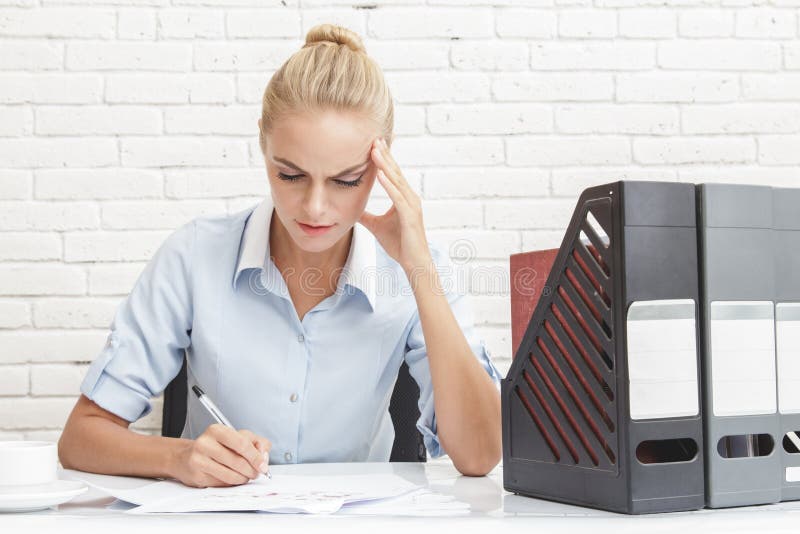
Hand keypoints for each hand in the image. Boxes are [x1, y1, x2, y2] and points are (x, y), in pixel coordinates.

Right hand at [171, 424, 270, 487]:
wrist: (186, 457)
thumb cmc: (216, 447)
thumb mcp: (237, 437)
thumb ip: (256, 443)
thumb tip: (264, 456)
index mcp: (217, 430)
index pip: (241, 443)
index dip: (255, 456)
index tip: (263, 466)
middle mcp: (205, 443)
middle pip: (237, 461)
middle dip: (251, 470)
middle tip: (256, 473)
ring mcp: (198, 460)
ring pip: (230, 475)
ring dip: (243, 478)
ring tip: (245, 476)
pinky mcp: (197, 476)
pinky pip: (221, 484)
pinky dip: (232, 483)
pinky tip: (232, 478)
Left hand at [360, 137, 432, 274]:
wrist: (413, 263)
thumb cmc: (400, 245)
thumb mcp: (377, 226)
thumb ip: (366, 216)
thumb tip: (352, 210)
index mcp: (403, 198)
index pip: (392, 174)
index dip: (383, 159)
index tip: (372, 145)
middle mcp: (410, 198)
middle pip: (395, 172)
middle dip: (384, 155)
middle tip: (374, 138)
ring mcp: (411, 206)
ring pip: (396, 181)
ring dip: (385, 165)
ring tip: (375, 150)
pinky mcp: (410, 216)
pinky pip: (398, 198)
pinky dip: (389, 185)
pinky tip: (380, 174)